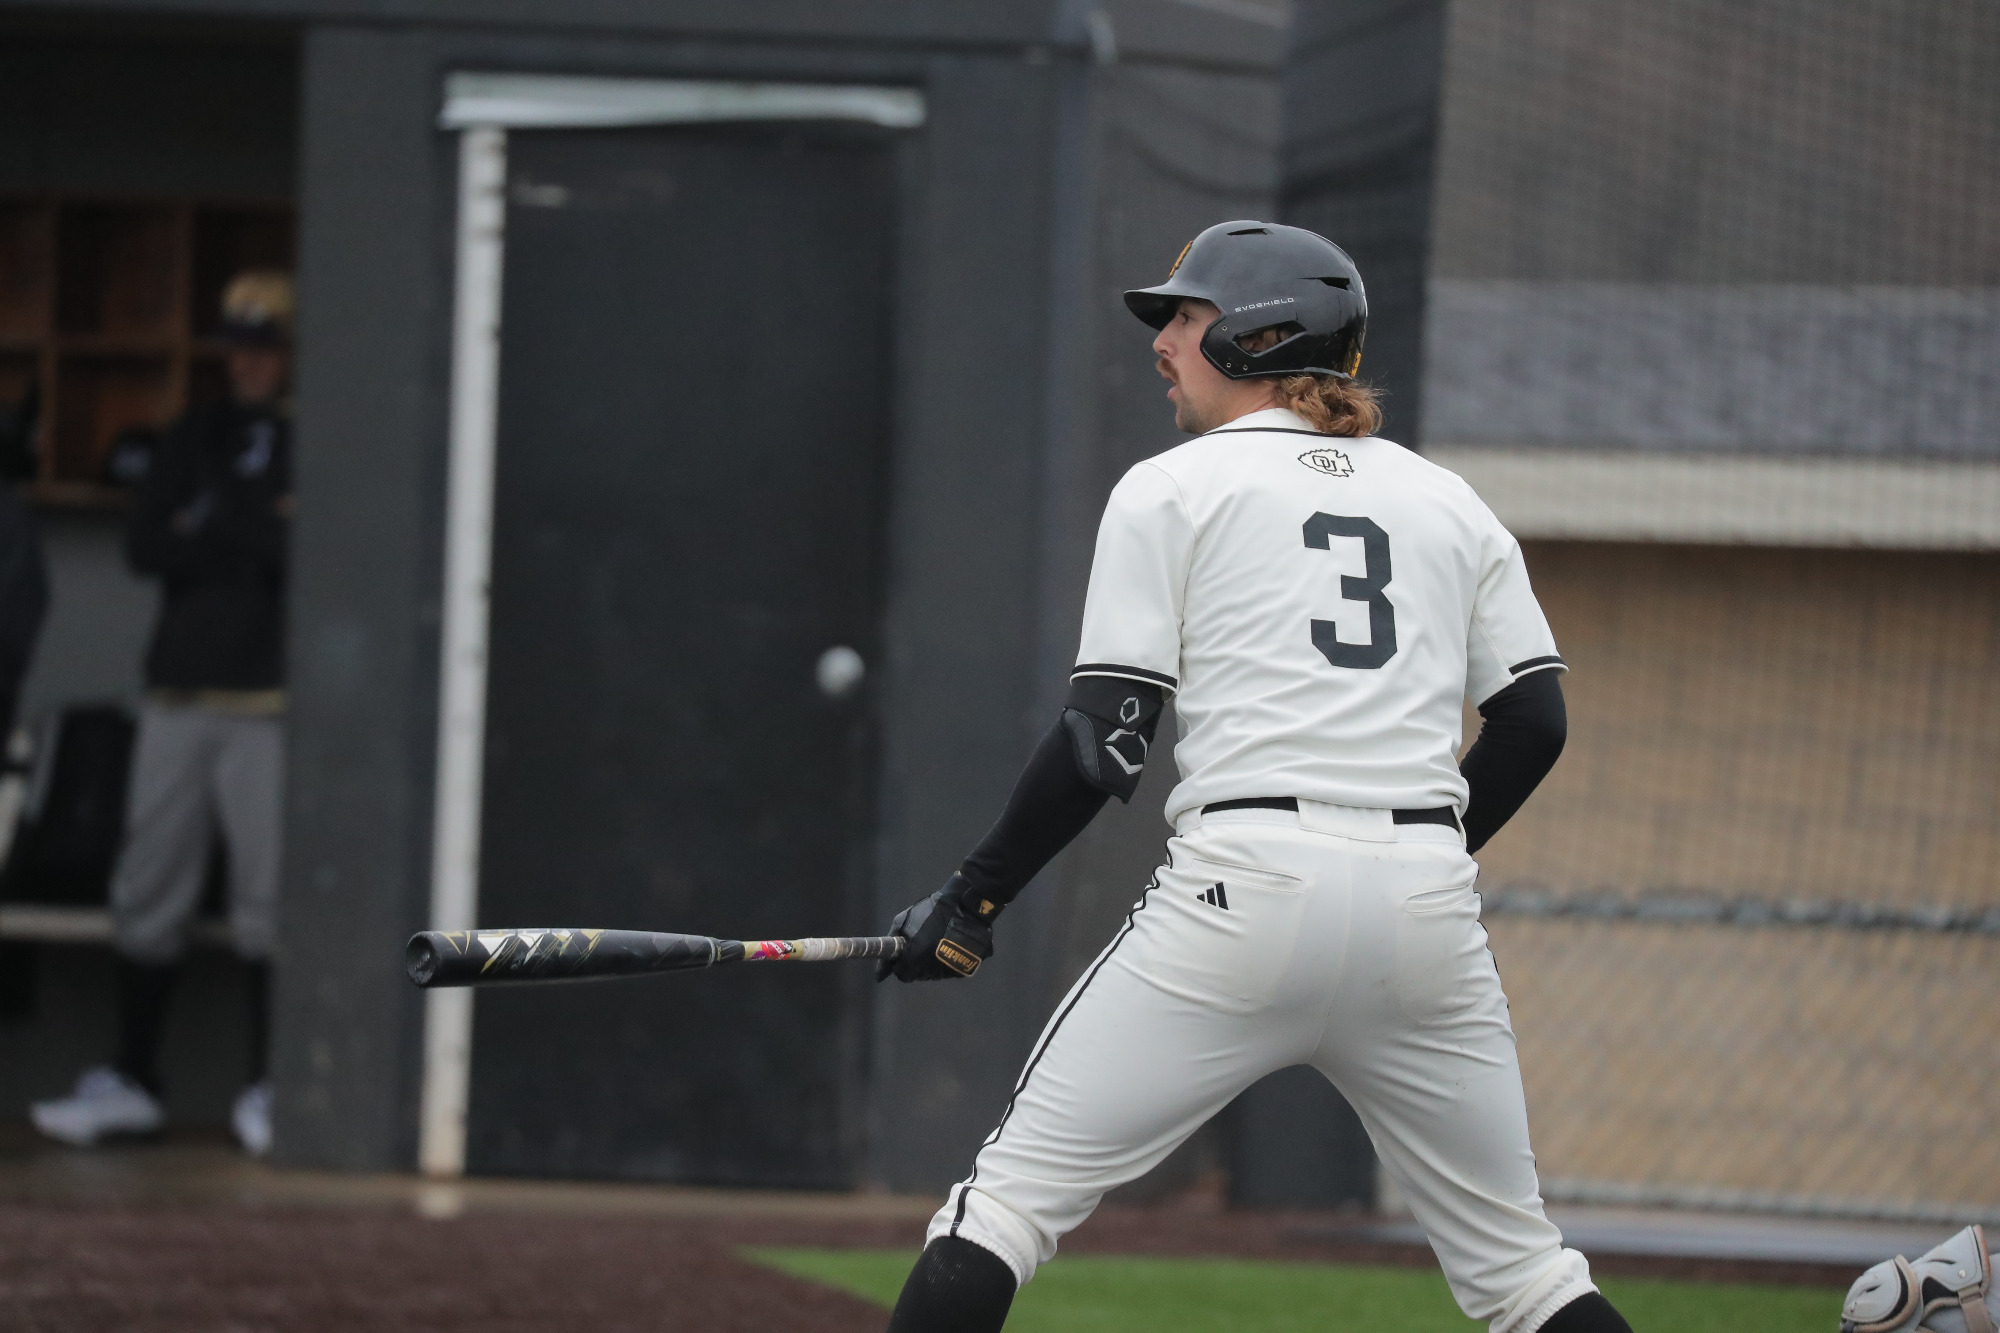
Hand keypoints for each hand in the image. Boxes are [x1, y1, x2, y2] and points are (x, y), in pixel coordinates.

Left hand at [877, 874, 997, 982]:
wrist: (966, 906)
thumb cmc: (931, 911)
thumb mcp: (904, 920)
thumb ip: (891, 940)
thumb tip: (882, 962)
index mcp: (914, 959)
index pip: (902, 975)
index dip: (900, 965)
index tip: (902, 955)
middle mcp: (931, 970)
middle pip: (918, 974)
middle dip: (915, 963)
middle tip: (921, 944)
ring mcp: (949, 971)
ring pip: (934, 973)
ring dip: (931, 962)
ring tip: (936, 941)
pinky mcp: (964, 969)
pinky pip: (949, 969)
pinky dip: (947, 960)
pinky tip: (949, 945)